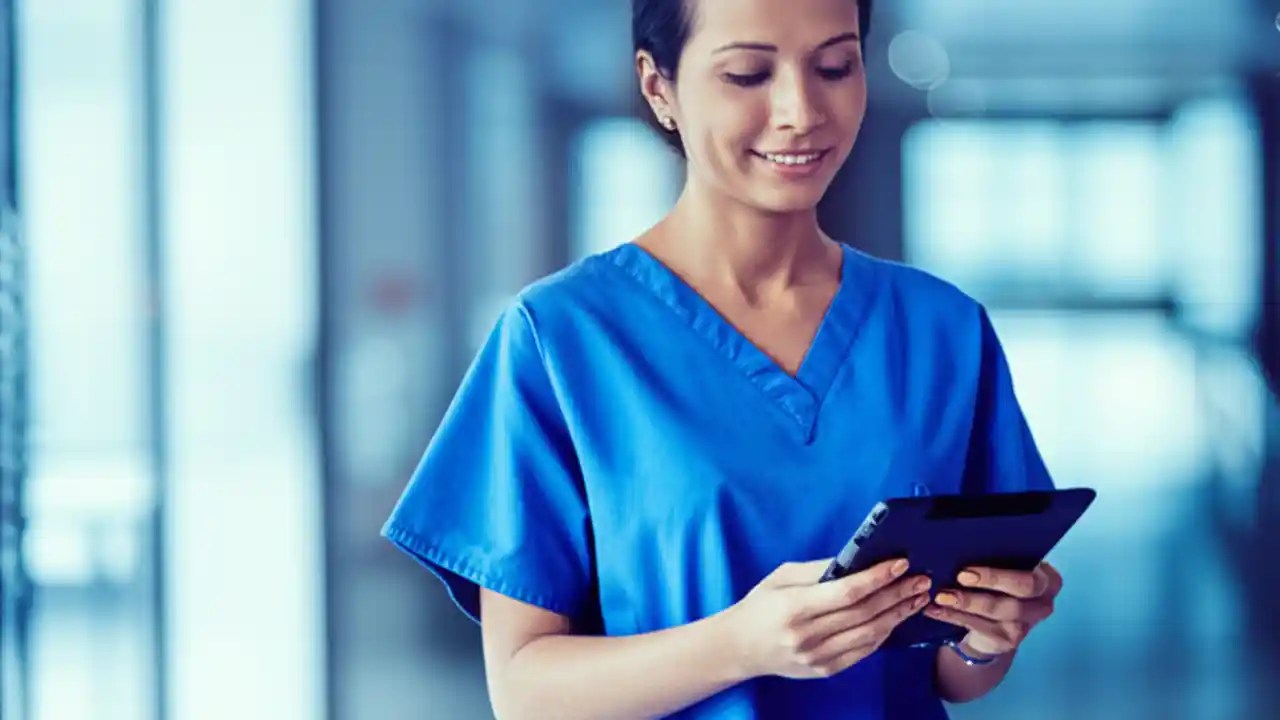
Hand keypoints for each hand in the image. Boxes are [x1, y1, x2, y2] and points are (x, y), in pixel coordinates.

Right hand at [724, 558, 931, 679]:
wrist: (738, 647)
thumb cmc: (760, 606)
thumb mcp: (782, 577)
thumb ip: (819, 569)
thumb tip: (858, 560)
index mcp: (794, 607)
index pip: (846, 593)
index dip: (877, 578)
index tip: (900, 563)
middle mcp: (807, 636)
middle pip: (864, 614)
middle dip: (896, 594)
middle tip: (921, 579)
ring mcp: (817, 657)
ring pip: (869, 635)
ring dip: (898, 615)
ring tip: (917, 597)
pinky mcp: (825, 670)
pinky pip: (863, 651)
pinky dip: (883, 633)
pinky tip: (895, 618)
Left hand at [923, 561, 1062, 657]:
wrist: (994, 628)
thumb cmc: (998, 587)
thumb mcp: (1003, 570)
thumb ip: (996, 557)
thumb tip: (963, 539)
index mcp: (1047, 580)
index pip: (1031, 574)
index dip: (1001, 573)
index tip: (969, 569)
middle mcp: (1043, 603)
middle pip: (1020, 589)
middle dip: (990, 581)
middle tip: (959, 576)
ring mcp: (1026, 625)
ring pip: (997, 610)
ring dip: (965, 602)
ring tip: (940, 596)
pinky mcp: (1007, 641)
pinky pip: (978, 626)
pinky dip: (953, 616)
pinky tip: (935, 610)